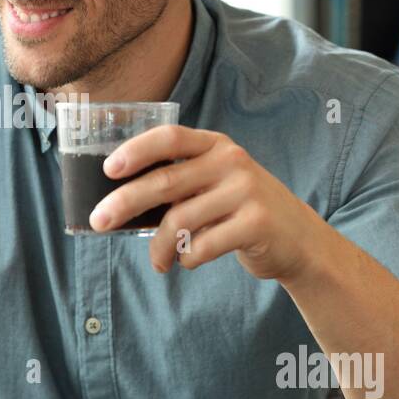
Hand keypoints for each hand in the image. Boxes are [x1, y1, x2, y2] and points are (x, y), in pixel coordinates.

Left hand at [89, 125, 328, 280]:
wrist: (299, 239)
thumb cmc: (241, 211)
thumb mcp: (216, 183)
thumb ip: (180, 182)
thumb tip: (116, 203)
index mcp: (216, 145)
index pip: (169, 137)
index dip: (135, 151)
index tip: (107, 169)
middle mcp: (232, 162)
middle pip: (164, 181)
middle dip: (124, 203)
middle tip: (99, 222)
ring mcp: (246, 191)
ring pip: (180, 220)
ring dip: (159, 246)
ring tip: (158, 261)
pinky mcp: (256, 224)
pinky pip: (202, 245)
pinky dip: (186, 258)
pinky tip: (187, 261)